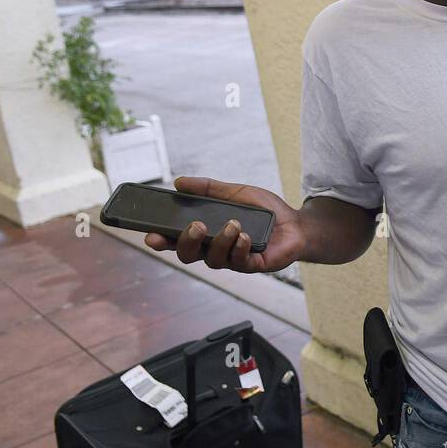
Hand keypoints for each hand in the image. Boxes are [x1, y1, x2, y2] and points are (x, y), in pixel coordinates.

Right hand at [143, 176, 306, 273]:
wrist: (296, 223)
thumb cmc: (264, 211)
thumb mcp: (234, 192)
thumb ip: (208, 188)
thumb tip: (178, 182)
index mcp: (207, 234)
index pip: (177, 240)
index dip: (162, 240)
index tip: (150, 235)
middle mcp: (216, 250)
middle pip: (189, 256)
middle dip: (187, 243)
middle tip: (195, 226)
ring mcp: (233, 260)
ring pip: (214, 260)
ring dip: (220, 241)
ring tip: (232, 224)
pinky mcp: (253, 265)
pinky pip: (240, 262)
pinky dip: (240, 247)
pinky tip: (245, 236)